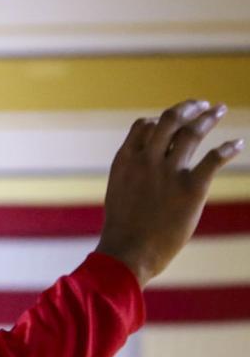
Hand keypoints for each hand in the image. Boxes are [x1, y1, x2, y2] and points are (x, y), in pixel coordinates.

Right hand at [98, 100, 243, 285]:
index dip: (159, 120)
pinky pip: (214, 158)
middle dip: (187, 108)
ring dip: (208, 117)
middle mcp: (147, 160)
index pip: (144, 125)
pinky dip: (228, 148)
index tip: (172, 123)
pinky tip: (238, 143)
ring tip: (218, 110)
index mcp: (126, 159)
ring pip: (192, 132)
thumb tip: (146, 165)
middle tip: (201, 104)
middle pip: (169, 120)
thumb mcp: (119, 191)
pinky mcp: (191, 188)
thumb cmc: (123, 228)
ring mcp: (169, 172)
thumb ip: (133, 173)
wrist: (129, 251)